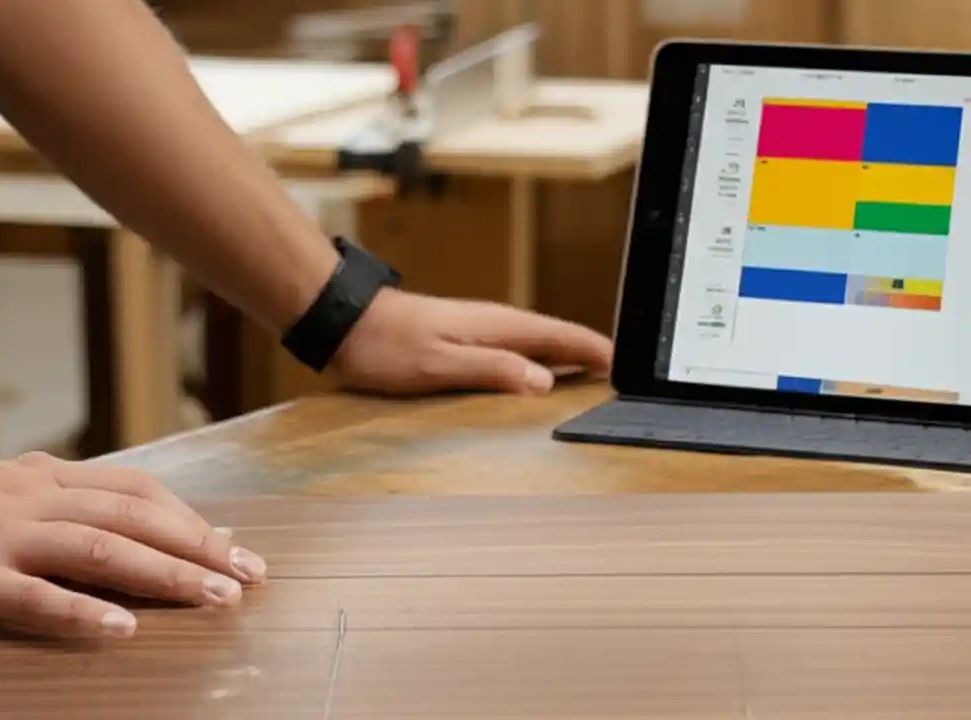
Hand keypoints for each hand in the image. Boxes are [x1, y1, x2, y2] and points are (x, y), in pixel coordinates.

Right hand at [0, 453, 265, 640]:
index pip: (137, 491)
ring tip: (215, 598)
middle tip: (249, 574)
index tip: (233, 544)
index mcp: (42, 479)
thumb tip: (89, 483)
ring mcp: (2, 538)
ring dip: (166, 575)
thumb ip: (47, 487)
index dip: (190, 517)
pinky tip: (124, 629)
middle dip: (199, 546)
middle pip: (135, 518)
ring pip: (101, 551)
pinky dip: (83, 613)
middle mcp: (33, 500)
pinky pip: (34, 598)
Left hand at [330, 289, 613, 395]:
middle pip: (556, 337)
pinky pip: (517, 350)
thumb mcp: (439, 363)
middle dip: (590, 354)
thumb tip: (544, 382)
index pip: (561, 335)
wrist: (344, 321)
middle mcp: (495, 323)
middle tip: (623, 377)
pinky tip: (539, 377)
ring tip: (593, 377)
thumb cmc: (385, 345)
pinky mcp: (465, 339)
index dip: (595, 350)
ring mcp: (480, 329)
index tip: (626, 366)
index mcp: (497, 326)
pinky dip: (538, 361)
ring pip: (538, 343)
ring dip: (566, 359)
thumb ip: (493, 369)